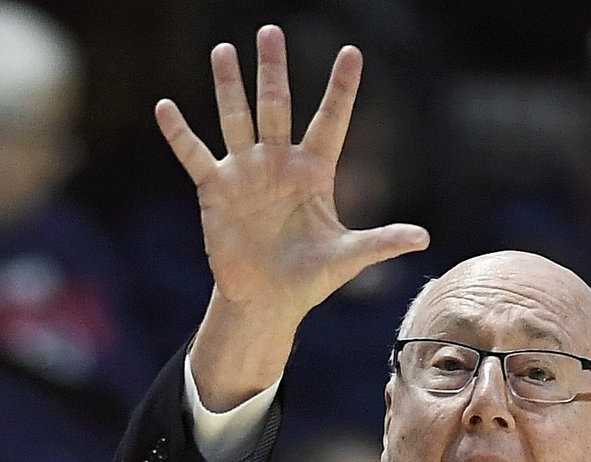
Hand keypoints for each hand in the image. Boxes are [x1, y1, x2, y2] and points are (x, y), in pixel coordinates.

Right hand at [155, 27, 428, 404]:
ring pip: (236, 117)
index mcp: (314, 171)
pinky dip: (179, 133)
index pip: (330, 120)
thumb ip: (381, 242)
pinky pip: (194, 154)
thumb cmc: (309, 278)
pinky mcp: (215, 188)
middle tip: (270, 31)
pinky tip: (166, 107)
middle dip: (272, 70)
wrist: (266, 301)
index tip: (351, 52)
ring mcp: (245, 171)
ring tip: (223, 50)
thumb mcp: (347, 258)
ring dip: (228, 85)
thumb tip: (424, 238)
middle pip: (276, 106)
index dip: (341, 88)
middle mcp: (278, 162)